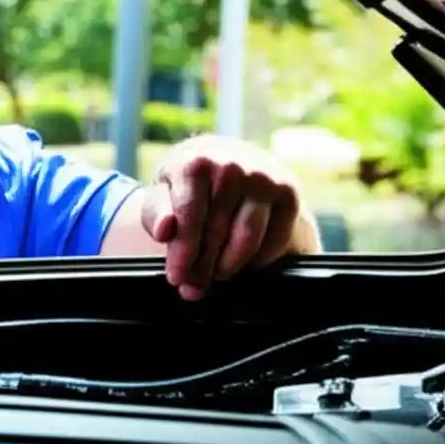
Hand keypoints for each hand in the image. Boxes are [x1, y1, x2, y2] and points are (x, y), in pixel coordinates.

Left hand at [139, 137, 315, 300]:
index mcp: (196, 163)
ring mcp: (263, 179)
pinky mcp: (288, 194)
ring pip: (247, 240)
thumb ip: (156, 212)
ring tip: (215, 274)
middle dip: (203, 265)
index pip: (190, 217)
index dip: (182, 252)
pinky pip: (274, 241)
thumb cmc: (189, 181)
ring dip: (229, 265)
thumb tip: (164, 231)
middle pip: (217, 232)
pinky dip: (258, 259)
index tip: (176, 277)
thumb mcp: (163, 190)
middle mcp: (232, 166)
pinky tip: (242, 262)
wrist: (226, 157)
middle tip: (193, 286)